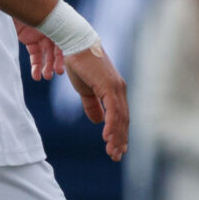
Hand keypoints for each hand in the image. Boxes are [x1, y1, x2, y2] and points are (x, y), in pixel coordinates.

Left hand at [16, 19, 65, 81]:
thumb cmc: (31, 5)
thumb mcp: (45, 15)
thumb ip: (55, 26)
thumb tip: (69, 39)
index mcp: (60, 25)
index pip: (66, 43)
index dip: (66, 55)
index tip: (65, 66)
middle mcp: (52, 30)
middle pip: (57, 50)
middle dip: (56, 62)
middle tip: (55, 73)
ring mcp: (41, 35)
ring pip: (46, 55)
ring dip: (46, 66)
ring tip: (45, 77)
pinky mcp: (29, 39)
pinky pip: (35, 55)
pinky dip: (36, 65)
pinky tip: (36, 76)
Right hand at [63, 45, 128, 159]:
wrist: (75, 44)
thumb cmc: (79, 63)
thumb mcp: (85, 89)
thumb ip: (92, 105)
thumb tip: (98, 122)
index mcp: (115, 91)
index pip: (120, 116)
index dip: (119, 133)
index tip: (117, 148)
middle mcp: (119, 90)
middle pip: (123, 120)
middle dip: (120, 139)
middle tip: (116, 156)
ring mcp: (116, 88)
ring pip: (120, 118)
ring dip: (116, 137)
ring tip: (112, 152)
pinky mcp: (109, 86)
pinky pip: (113, 111)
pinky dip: (112, 125)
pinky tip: (107, 137)